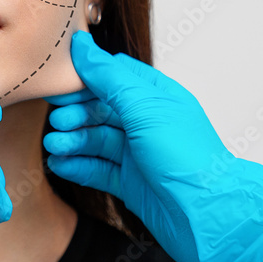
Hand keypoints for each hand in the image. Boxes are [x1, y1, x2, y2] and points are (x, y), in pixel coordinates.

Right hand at [43, 31, 262, 261]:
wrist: (208, 216)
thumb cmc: (185, 157)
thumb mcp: (144, 106)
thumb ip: (108, 76)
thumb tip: (81, 45)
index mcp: (156, 96)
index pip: (114, 76)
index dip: (85, 78)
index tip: (59, 83)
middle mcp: (147, 122)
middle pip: (100, 108)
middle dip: (76, 114)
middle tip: (58, 122)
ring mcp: (138, 154)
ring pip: (96, 140)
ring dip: (72, 141)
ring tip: (54, 146)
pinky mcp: (132, 183)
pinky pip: (97, 169)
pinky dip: (77, 166)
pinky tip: (59, 164)